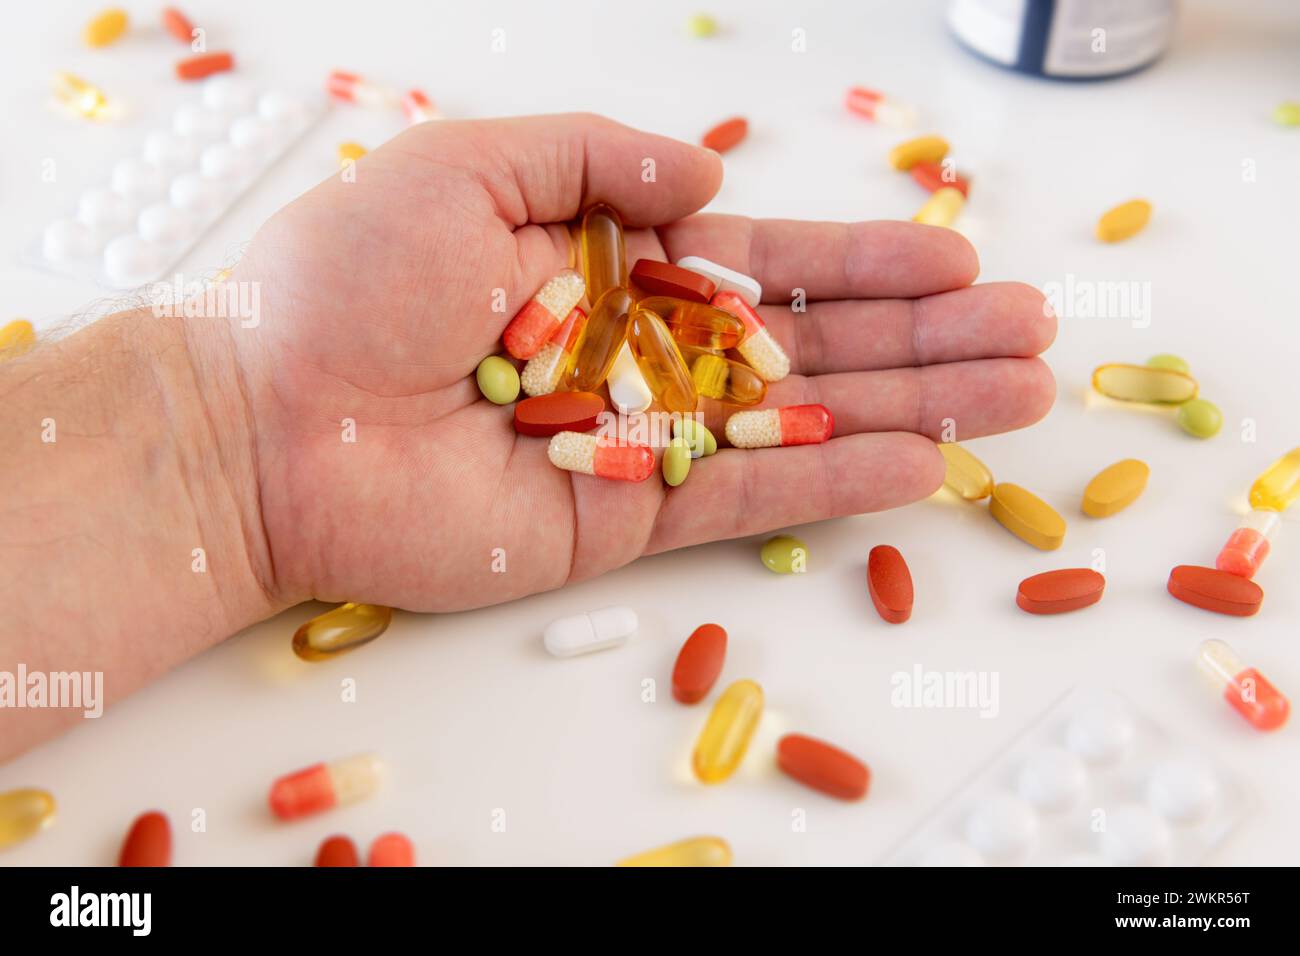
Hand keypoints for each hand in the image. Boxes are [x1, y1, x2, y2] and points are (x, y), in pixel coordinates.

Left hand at [230, 113, 1055, 611]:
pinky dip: (836, 485)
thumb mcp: (471, 166)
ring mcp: (640, 440)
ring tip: (1018, 396)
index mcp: (612, 267)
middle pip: (812, 345)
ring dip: (914, 408)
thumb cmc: (349, 280)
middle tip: (1031, 334)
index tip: (959, 257)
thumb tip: (710, 178)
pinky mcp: (622, 518)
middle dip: (923, 337)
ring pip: (802, 425)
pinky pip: (747, 500)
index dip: (865, 261)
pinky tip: (924, 465)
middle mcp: (641, 354)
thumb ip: (597, 156)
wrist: (270, 419)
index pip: (768, 265)